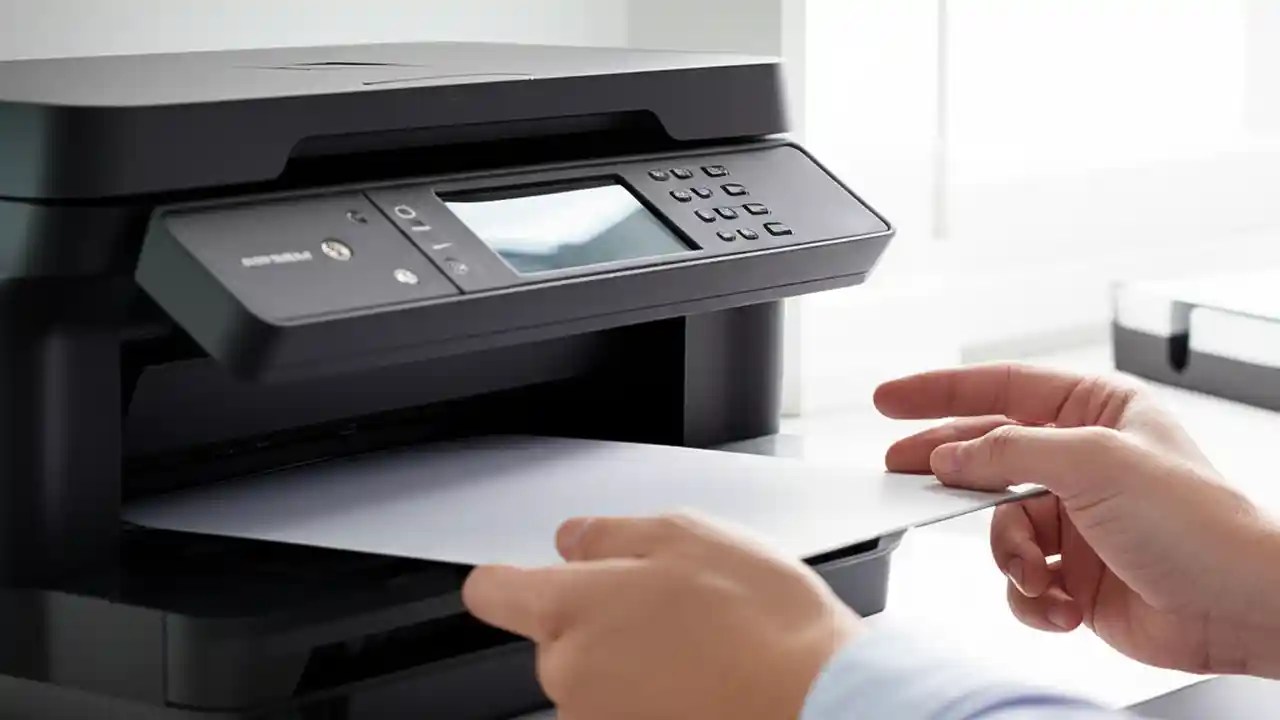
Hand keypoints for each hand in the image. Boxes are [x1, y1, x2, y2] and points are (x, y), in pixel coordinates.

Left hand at [463, 512, 859, 719]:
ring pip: (594, 681)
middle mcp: (569, 675)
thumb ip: (612, 534)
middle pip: (557, 639)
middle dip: (599, 621)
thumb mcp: (688, 536)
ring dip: (629, 665)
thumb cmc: (762, 622)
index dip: (506, 579)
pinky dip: (653, 699)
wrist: (818, 703)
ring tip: (699, 648)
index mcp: (571, 609)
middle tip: (669, 607)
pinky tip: (703, 683)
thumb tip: (573, 540)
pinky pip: (625, 712)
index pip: (493, 591)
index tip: (519, 578)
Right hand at [876, 364, 1279, 676]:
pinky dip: (1031, 595)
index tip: (891, 398)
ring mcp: (1078, 519)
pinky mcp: (1075, 574)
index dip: (940, 392)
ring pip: (998, 526)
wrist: (1240, 608)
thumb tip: (952, 454)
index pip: (1002, 388)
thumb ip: (1010, 450)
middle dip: (946, 469)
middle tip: (898, 469)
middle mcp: (1083, 462)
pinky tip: (1061, 602)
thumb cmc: (1199, 523)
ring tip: (1036, 571)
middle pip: (987, 454)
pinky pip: (1019, 578)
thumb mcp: (1094, 462)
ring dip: (1010, 555)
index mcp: (1097, 413)